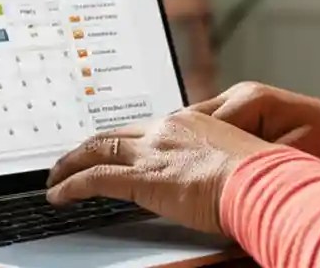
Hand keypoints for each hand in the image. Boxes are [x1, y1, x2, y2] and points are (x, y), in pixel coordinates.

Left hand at [46, 110, 272, 233]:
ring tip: (57, 177)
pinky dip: (71, 186)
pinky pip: (94, 179)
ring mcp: (153, 150)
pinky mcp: (142, 177)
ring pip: (98, 150)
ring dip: (72, 163)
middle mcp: (167, 129)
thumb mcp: (240, 160)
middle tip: (72, 158)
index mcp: (191, 122)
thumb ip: (219, 162)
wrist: (263, 179)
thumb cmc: (263, 176)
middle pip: (116, 134)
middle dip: (90, 147)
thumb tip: (217, 177)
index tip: (114, 148)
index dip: (125, 140)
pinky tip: (59, 195)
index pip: (147, 129)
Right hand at [188, 82, 319, 169]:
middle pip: (193, 120)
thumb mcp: (295, 156)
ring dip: (190, 145)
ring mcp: (240, 100)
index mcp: (251, 100)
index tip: (180, 174)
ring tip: (179, 170)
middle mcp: (240, 93)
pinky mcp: (243, 112)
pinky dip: (204, 145)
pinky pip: (213, 128)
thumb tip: (227, 175)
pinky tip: (198, 164)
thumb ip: (257, 162)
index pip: (203, 125)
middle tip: (170, 173)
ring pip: (199, 122)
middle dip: (181, 145)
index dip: (190, 151)